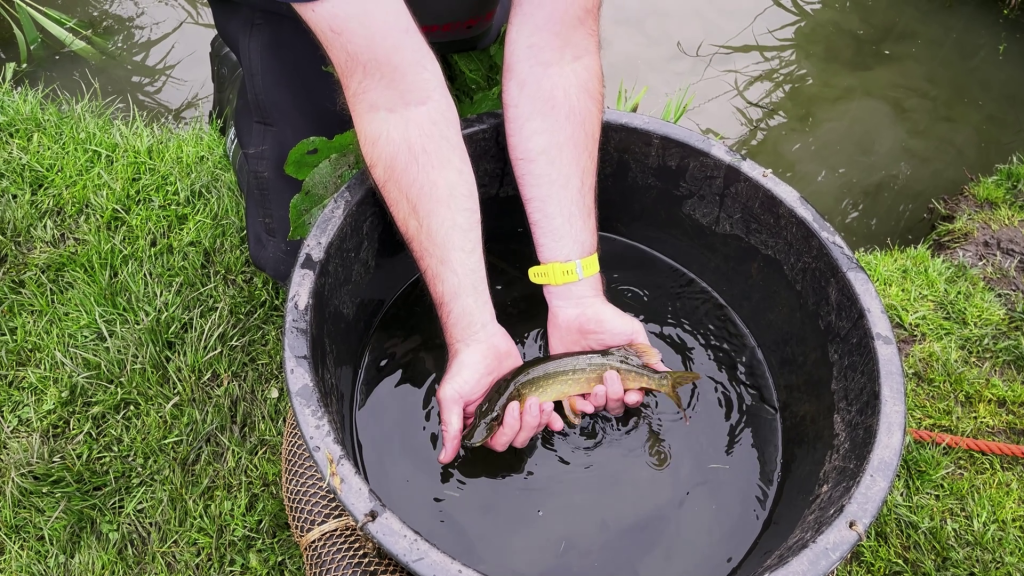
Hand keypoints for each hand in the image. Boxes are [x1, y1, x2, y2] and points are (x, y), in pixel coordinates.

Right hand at [436, 322, 562, 463]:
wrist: (481, 338)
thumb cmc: (463, 365)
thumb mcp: (451, 397)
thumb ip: (450, 427)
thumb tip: (443, 458)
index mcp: (477, 423)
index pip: (496, 443)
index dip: (507, 432)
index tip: (510, 408)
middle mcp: (495, 419)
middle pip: (516, 438)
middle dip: (526, 424)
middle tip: (528, 402)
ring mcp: (513, 408)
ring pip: (530, 429)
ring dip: (539, 419)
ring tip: (540, 400)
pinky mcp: (527, 395)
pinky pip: (542, 415)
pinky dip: (550, 419)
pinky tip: (555, 416)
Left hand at [545, 275, 667, 418]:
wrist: (577, 309)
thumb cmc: (606, 319)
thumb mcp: (633, 334)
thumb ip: (647, 355)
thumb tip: (666, 371)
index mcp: (624, 371)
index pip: (633, 394)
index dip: (633, 399)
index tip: (632, 395)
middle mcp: (607, 379)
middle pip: (616, 403)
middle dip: (616, 396)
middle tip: (611, 376)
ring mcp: (587, 382)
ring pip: (598, 406)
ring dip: (600, 401)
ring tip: (597, 386)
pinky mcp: (569, 382)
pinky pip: (575, 403)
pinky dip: (580, 407)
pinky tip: (583, 400)